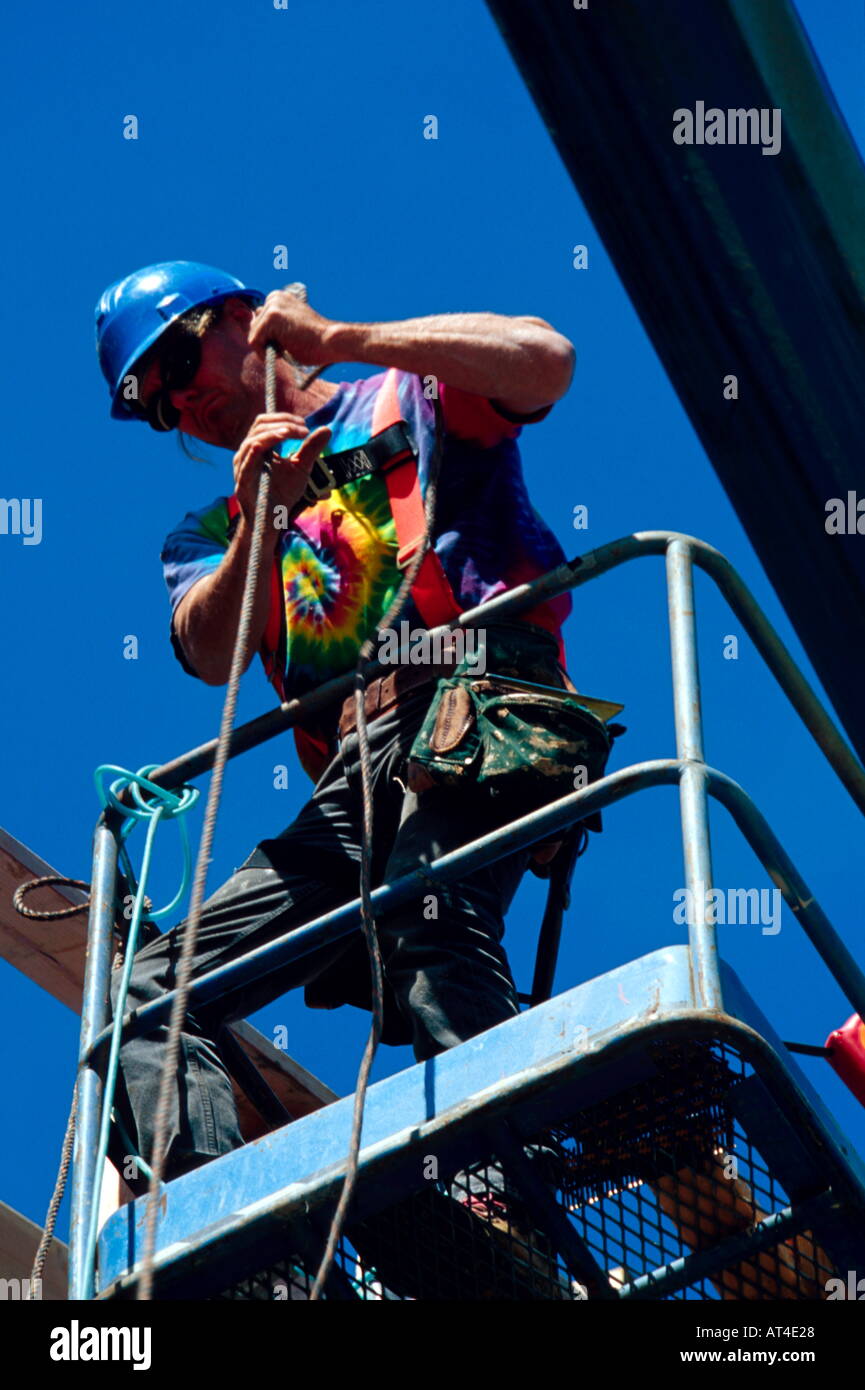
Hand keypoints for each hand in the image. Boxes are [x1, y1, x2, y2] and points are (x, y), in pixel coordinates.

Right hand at [233, 414, 332, 529]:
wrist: (271, 520)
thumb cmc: (283, 493)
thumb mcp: (302, 467)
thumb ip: (312, 448)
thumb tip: (327, 428)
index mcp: (258, 447)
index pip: (266, 422)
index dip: (285, 418)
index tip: (306, 425)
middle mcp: (247, 452)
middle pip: (259, 424)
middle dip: (283, 422)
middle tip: (304, 429)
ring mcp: (242, 465)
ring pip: (254, 438)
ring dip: (276, 432)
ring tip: (294, 432)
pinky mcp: (242, 479)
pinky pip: (248, 457)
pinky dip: (263, 445)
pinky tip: (278, 440)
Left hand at [247, 290, 337, 366]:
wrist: (331, 342)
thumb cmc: (316, 342)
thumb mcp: (291, 329)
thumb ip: (274, 327)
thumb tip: (252, 331)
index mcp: (279, 298)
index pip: (259, 321)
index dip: (270, 338)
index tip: (288, 342)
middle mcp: (274, 297)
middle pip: (254, 326)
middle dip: (266, 342)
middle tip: (289, 346)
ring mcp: (272, 305)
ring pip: (253, 334)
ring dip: (266, 348)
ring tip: (288, 348)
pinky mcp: (271, 316)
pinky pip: (254, 341)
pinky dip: (263, 353)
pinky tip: (281, 353)